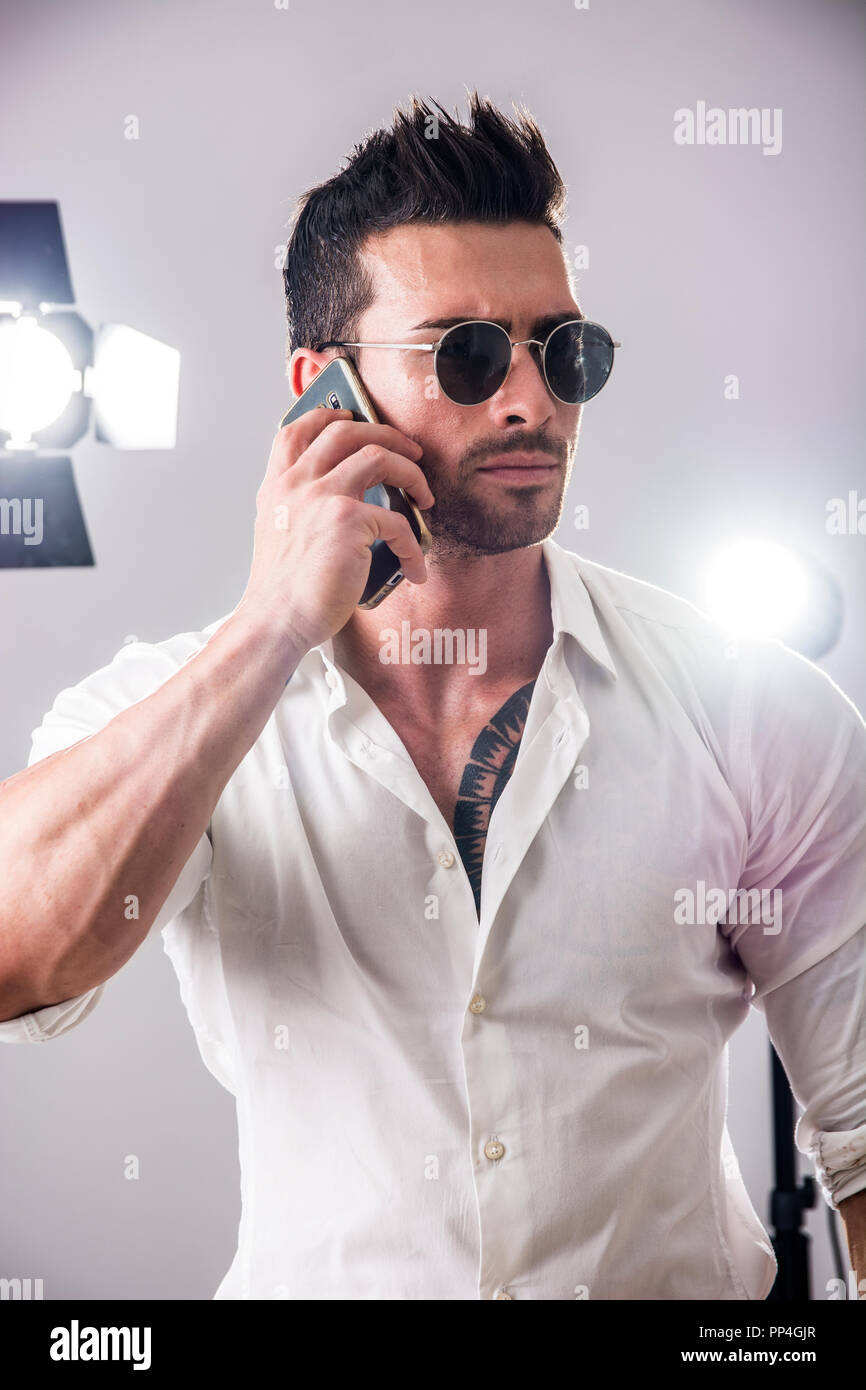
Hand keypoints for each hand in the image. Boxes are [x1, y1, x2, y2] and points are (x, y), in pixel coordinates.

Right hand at [238, 408, 433, 653]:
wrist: (276, 621)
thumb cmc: (284, 589)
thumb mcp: (279, 533)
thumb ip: (300, 506)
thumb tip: (342, 498)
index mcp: (277, 485)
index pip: (297, 428)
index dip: (331, 414)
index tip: (357, 417)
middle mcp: (296, 483)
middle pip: (346, 429)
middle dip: (387, 433)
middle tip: (412, 451)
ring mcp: (321, 497)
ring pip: (379, 456)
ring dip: (411, 472)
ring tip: (425, 494)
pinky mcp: (347, 521)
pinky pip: (397, 522)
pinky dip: (414, 546)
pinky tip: (415, 568)